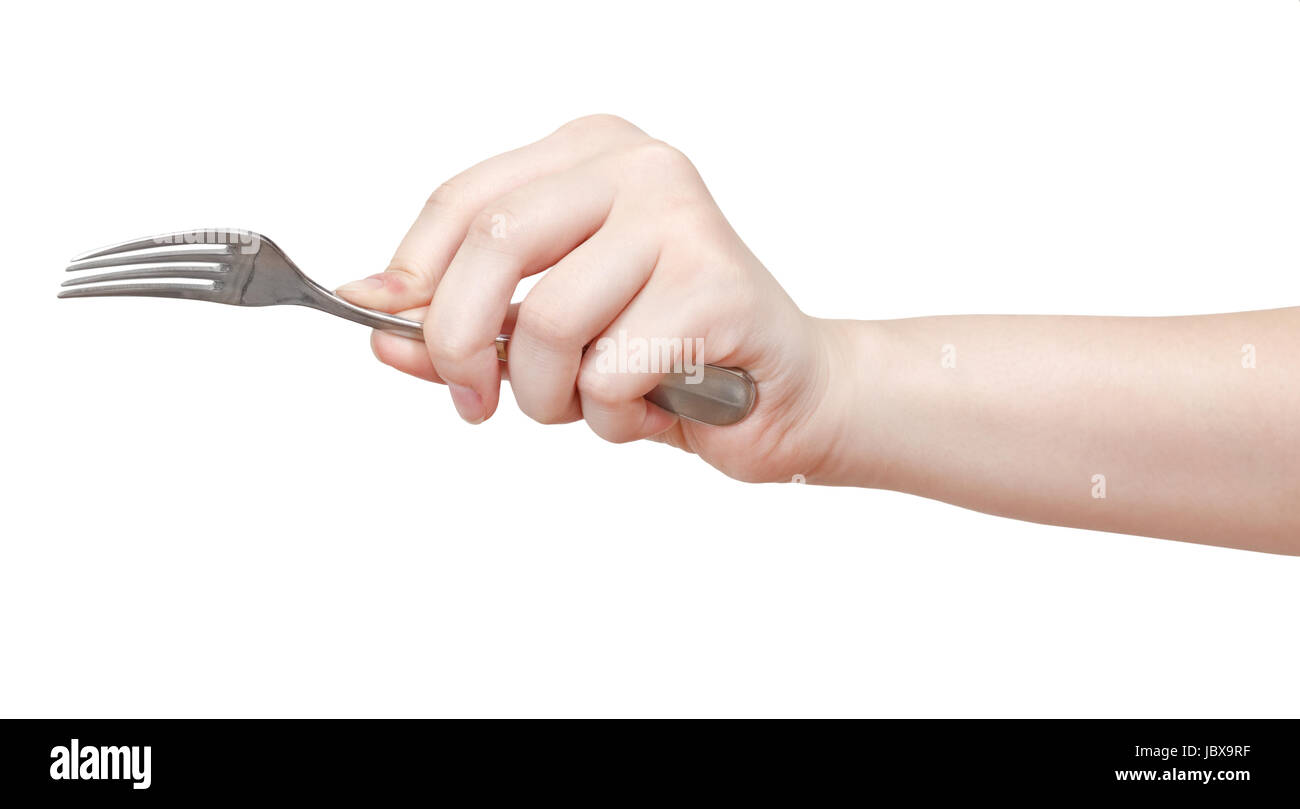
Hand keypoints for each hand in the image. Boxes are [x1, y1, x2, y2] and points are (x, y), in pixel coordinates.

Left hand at [336, 115, 847, 482]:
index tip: (392, 334)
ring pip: (548, 323)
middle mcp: (638, 167)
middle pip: (494, 244)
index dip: (412, 274)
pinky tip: (658, 404)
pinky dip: (614, 418)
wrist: (789, 395)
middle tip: (474, 400)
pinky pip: (610, 373)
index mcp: (590, 155)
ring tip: (601, 401)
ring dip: (551, 396)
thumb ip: (468, 324)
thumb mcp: (550, 337)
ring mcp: (683, 219)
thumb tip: (378, 328)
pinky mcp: (716, 284)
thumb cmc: (668, 357)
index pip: (465, 200)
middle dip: (459, 343)